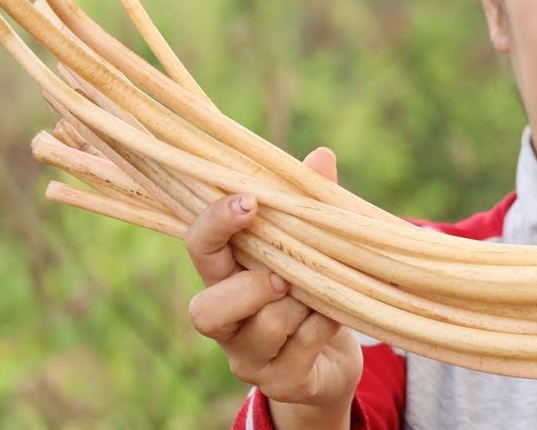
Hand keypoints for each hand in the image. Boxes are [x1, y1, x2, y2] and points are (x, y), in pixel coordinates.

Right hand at [185, 147, 361, 428]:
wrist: (331, 362)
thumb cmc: (310, 291)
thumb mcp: (309, 248)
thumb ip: (309, 205)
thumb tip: (321, 156)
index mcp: (225, 276)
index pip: (199, 249)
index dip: (214, 225)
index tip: (248, 202)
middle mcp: (227, 320)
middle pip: (207, 310)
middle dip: (250, 288)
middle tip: (284, 276)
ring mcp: (249, 356)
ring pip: (266, 326)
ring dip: (302, 303)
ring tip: (322, 293)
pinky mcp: (282, 381)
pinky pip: (301, 347)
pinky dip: (324, 324)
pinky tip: (337, 314)